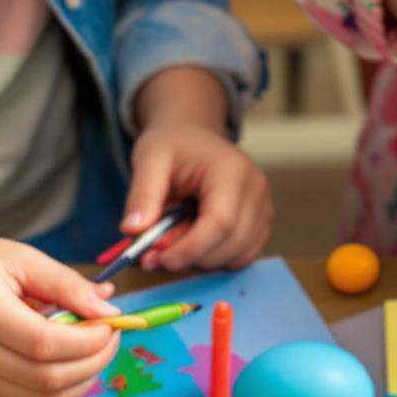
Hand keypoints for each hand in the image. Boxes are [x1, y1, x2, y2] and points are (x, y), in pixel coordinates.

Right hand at [0, 233, 118, 396]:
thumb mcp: (15, 257)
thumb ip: (65, 283)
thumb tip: (109, 311)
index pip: (44, 344)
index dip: (88, 341)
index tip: (111, 325)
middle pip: (48, 379)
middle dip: (94, 362)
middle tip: (110, 339)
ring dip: (83, 379)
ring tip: (93, 350)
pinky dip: (60, 385)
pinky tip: (66, 360)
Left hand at [125, 67, 271, 272]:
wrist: (194, 135)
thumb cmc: (173, 144)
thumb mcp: (148, 159)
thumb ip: (142, 195)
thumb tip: (132, 231)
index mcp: (232, 170)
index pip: (220, 223)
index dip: (191, 248)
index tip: (160, 259)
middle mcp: (256, 190)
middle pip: (231, 244)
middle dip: (192, 258)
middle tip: (158, 256)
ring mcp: (265, 208)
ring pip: (238, 256)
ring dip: (203, 261)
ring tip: (176, 241)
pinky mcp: (263, 223)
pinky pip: (243, 256)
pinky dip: (216, 259)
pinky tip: (196, 241)